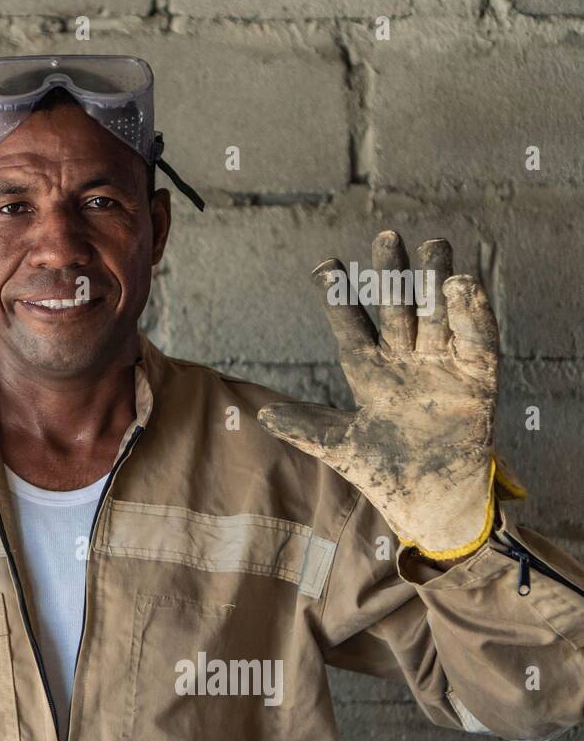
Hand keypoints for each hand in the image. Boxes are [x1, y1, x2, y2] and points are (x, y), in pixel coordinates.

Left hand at [257, 230, 500, 559]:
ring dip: (435, 281)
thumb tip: (262, 416)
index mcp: (371, 373)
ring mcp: (442, 367)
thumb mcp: (340, 446)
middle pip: (398, 309)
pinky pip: (476, 340)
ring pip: (438, 315)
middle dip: (392, 275)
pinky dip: (471, 314)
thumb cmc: (385, 472)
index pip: (352, 328)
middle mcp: (407, 361)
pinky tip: (462, 284)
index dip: (339, 299)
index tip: (324, 266)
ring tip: (432, 245)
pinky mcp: (478, 379)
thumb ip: (306, 428)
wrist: (429, 503)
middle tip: (385, 237)